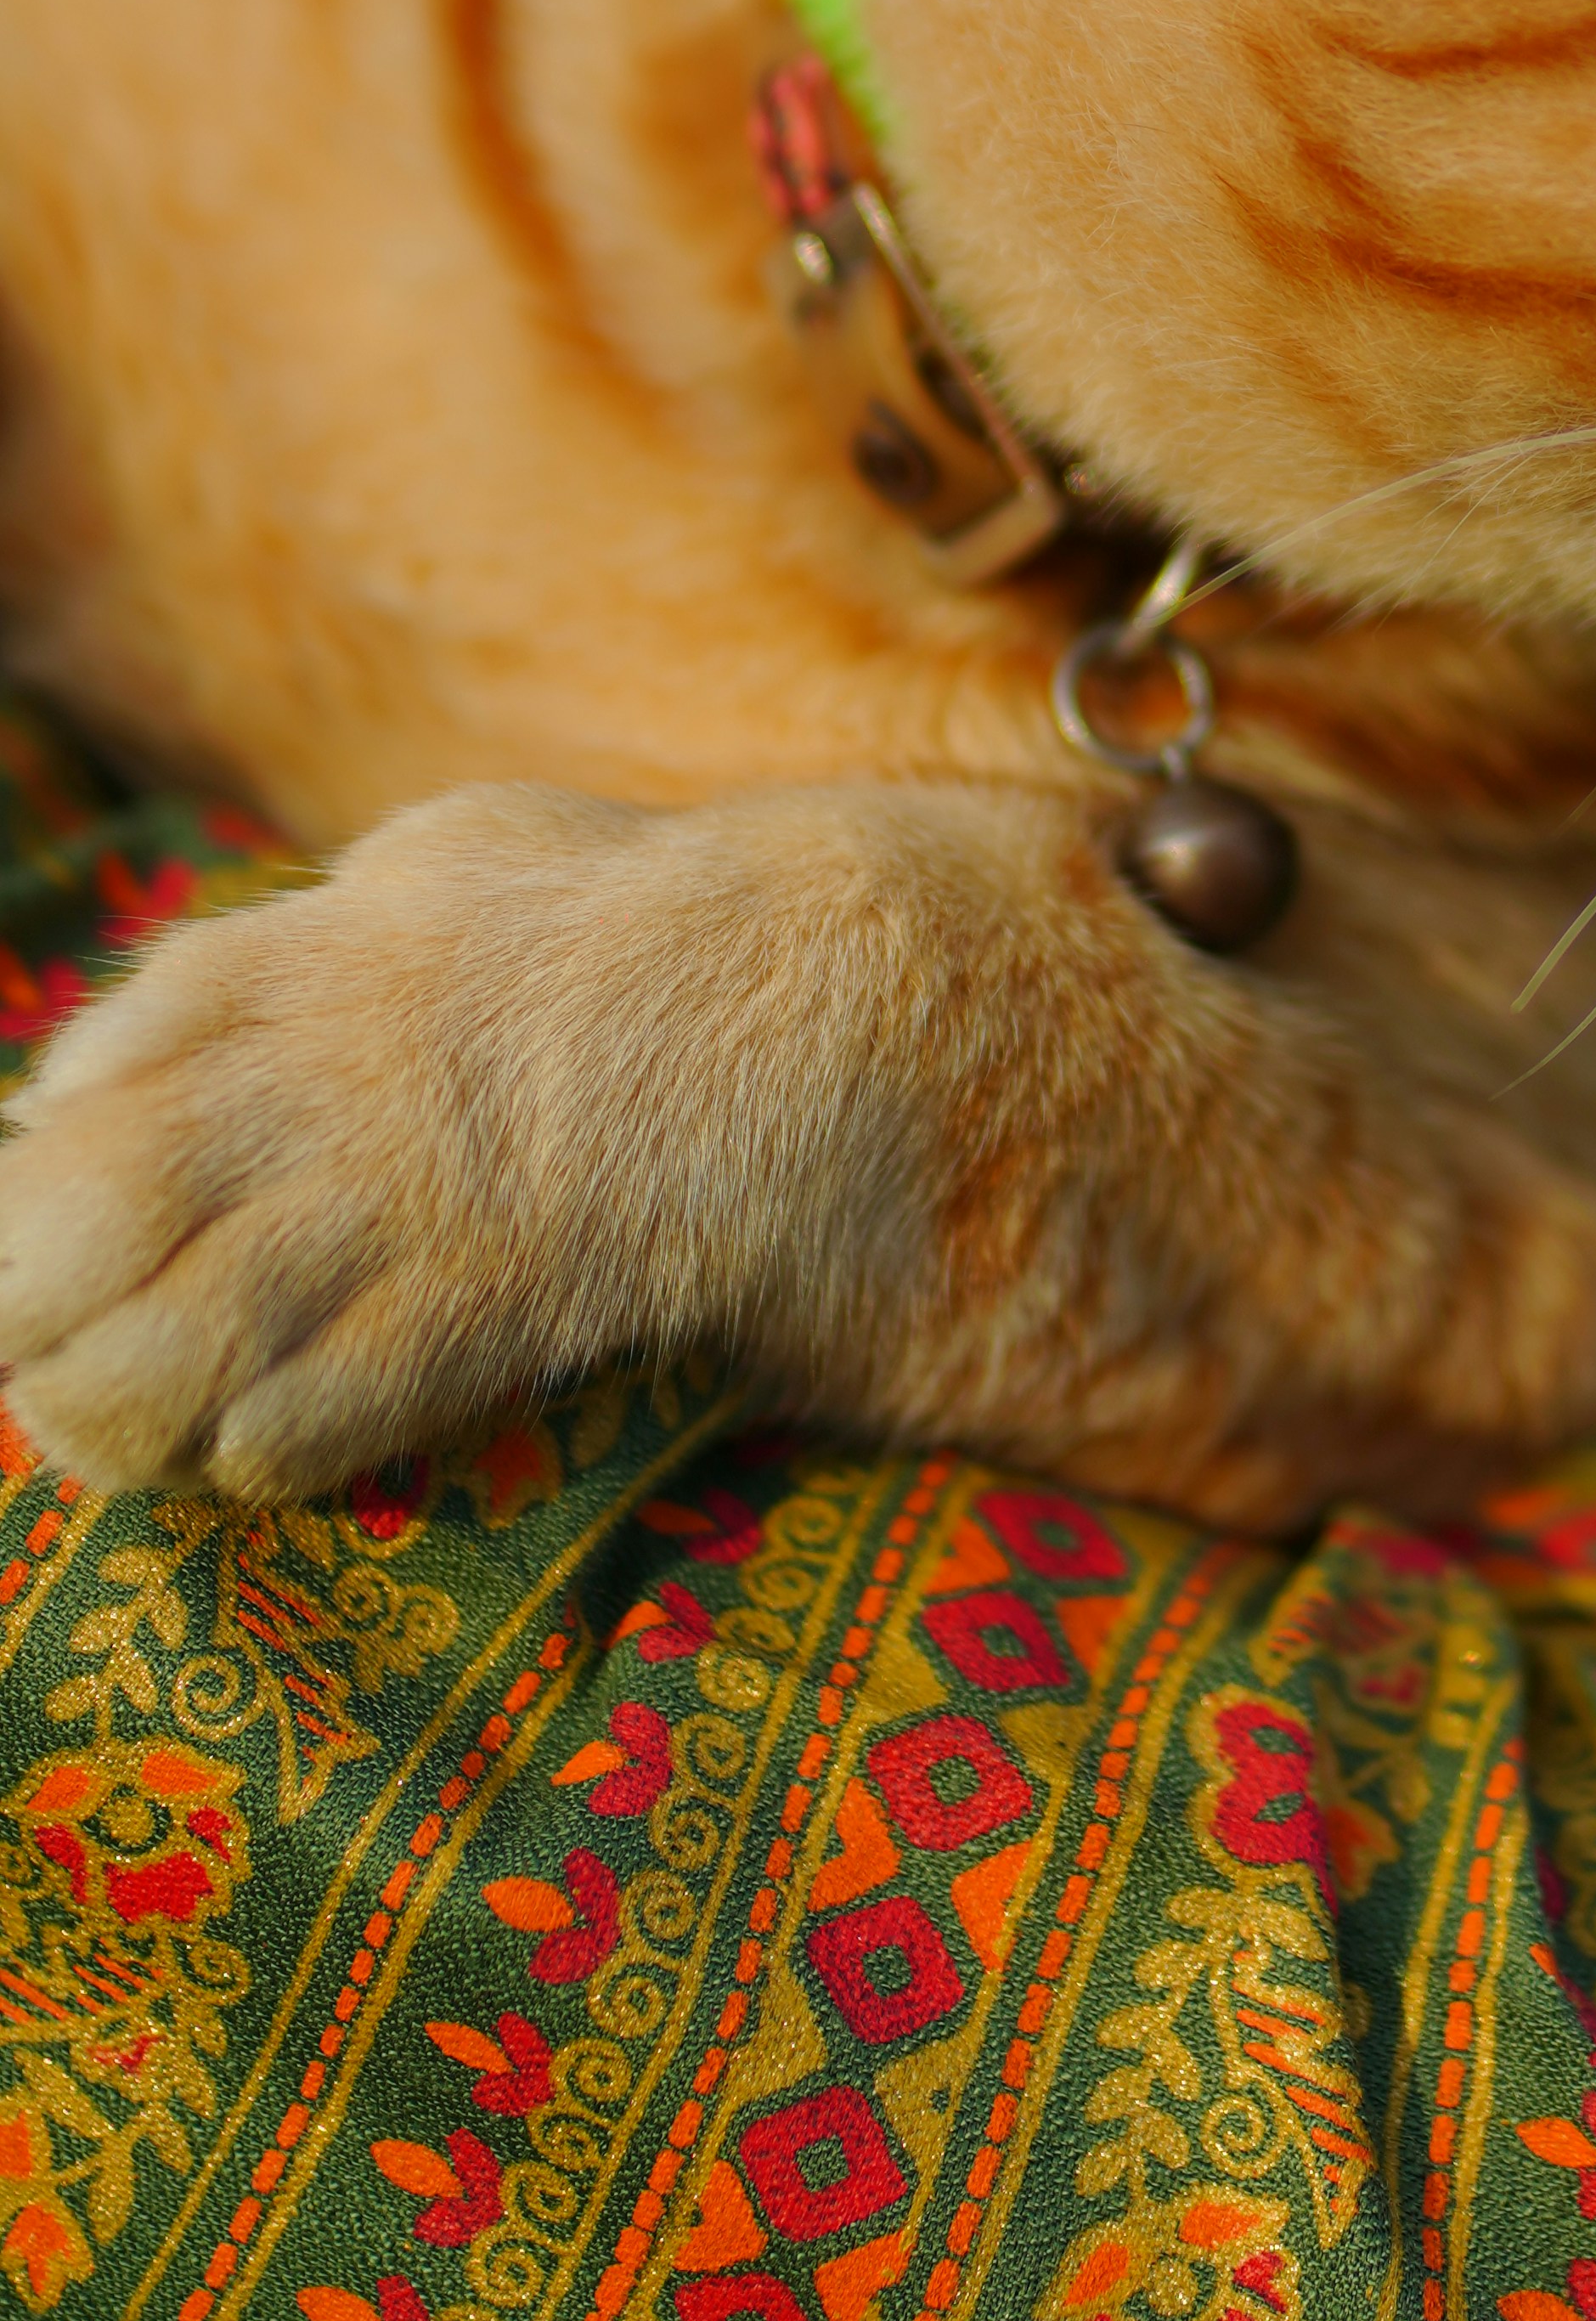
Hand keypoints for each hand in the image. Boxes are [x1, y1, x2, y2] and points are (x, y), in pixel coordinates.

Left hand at [0, 786, 659, 1495]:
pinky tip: (274, 1441)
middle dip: (28, 1309)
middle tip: (44, 1352)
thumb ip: (284, 954)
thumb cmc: (614, 931)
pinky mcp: (469, 1309)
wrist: (794, 1006)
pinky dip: (261, 1451)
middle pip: (74, 1221)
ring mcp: (391, 1201)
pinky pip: (298, 1422)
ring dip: (121, 1415)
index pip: (84, 1077)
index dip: (39, 1169)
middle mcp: (312, 1081)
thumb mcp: (438, 869)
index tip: (47, 1220)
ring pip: (159, 1355)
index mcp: (297, 959)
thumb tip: (109, 1059)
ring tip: (144, 1430)